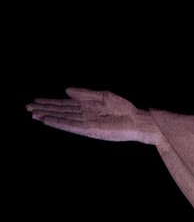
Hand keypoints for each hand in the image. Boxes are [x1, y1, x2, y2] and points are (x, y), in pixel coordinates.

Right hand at [27, 88, 161, 144]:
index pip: (64, 105)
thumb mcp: (103, 96)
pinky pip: (72, 126)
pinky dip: (60, 123)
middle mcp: (83, 116)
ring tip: (34, 115)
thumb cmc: (124, 108)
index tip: (35, 102)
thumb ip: (84, 94)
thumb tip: (66, 90)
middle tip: (27, 109)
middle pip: (60, 112)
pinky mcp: (91, 130)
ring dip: (48, 117)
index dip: (49, 103)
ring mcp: (86, 123)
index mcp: (86, 107)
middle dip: (44, 110)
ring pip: (63, 119)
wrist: (137, 120)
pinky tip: (49, 121)